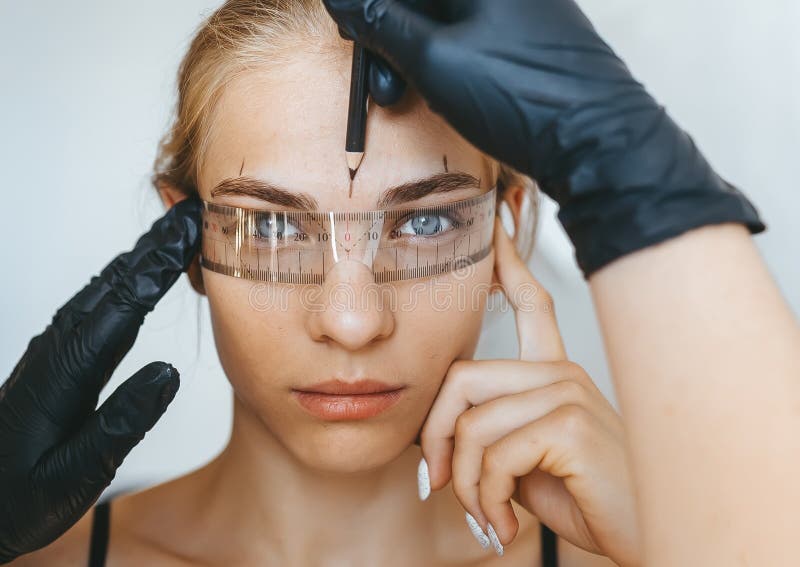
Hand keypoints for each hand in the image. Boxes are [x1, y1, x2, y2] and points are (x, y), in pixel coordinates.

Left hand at [0, 198, 200, 563]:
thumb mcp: (76, 473)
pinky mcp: (56, 358)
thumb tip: (168, 373)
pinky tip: (134, 278)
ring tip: (172, 235)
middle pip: (113, 283)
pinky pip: (95, 304)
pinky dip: (122, 281)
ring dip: (139, 259)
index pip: (124, 304)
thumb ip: (122, 422)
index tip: (191, 232)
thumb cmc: (20, 497)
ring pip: (102, 289)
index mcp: (67, 371)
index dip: (160, 265)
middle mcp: (58, 349)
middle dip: (155, 247)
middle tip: (191, 215)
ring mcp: (54, 350)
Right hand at [323, 0, 763, 276]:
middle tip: (380, 83)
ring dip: (414, 54)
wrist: (600, 140)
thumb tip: (343, 1)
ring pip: (446, 21)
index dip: (370, 13)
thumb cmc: (517, 93)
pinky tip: (441, 92)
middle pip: (424, 5)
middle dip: (391, 37)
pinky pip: (473, 37)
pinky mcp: (532, 37)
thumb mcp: (435, 59)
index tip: (354, 38)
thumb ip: (383, 24)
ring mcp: (523, 8)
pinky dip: (446, 61)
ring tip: (404, 95)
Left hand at [417, 218, 640, 565]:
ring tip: (485, 513)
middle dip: (437, 436)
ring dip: (465, 481)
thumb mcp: (522, 462)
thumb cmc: (587, 499)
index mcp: (555, 374)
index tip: (493, 234)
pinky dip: (487, 496)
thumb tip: (429, 440)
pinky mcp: (570, 423)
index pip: (531, 305)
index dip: (508, 266)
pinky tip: (505, 520)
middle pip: (462, 377)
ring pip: (472, 423)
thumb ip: (486, 436)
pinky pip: (495, 454)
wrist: (643, 535)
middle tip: (439, 483)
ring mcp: (568, 393)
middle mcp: (562, 373)